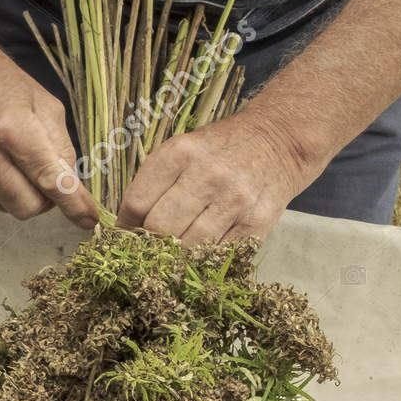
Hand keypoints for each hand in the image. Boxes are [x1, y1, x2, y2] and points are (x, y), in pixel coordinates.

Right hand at [0, 41, 99, 228]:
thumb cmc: (2, 85)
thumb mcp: (44, 105)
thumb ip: (60, 147)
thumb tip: (70, 187)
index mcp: (12, 130)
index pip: (49, 180)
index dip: (73, 205)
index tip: (88, 221)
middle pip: (26, 207)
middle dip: (43, 201)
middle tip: (43, 180)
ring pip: (4, 208)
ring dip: (16, 194)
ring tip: (9, 162)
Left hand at [117, 110, 318, 243]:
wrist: (278, 141)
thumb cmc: (218, 151)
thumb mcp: (181, 152)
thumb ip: (152, 185)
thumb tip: (123, 231)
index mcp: (180, 153)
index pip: (137, 203)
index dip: (126, 227)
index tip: (126, 237)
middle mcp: (208, 174)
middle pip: (160, 229)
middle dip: (151, 243)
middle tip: (152, 248)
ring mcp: (235, 199)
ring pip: (188, 246)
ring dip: (177, 255)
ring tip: (176, 253)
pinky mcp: (257, 221)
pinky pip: (218, 254)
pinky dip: (205, 259)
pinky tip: (201, 252)